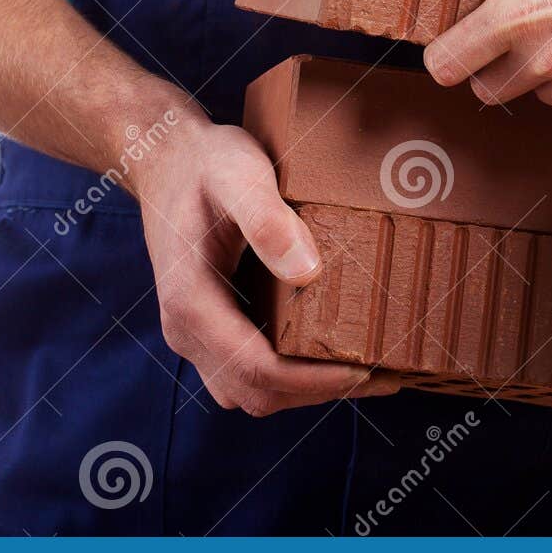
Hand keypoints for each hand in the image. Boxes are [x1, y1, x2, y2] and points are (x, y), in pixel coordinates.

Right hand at [130, 116, 398, 415]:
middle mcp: (186, 330)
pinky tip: (333, 353)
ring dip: (308, 389)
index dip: (316, 379)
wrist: (165, 160)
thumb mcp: (238, 174)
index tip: (368, 368)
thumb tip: (308, 274)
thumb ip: (268, 220)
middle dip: (322, 391)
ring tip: (370, 370)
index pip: (258, 370)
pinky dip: (293, 375)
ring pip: (252, 390)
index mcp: (190, 302)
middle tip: (386, 375)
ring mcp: (195, 333)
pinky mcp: (209, 327)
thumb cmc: (204, 164)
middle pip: (257, 393)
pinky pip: (249, 370)